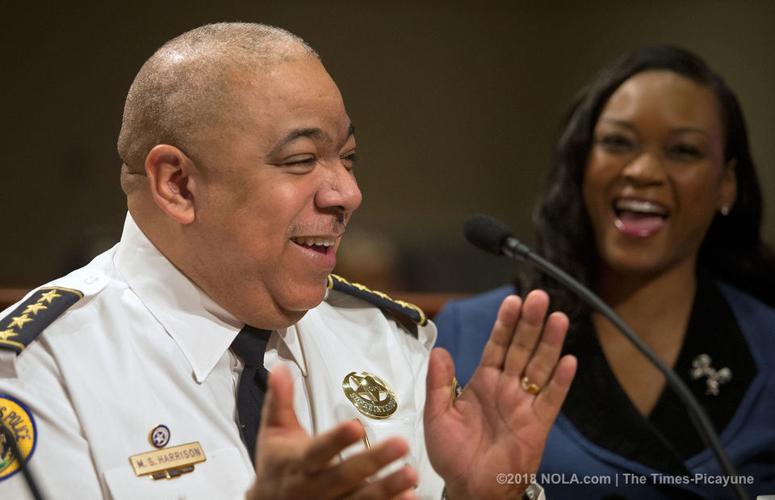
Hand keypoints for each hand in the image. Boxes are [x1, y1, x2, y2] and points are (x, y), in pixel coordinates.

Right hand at [247, 364, 418, 499]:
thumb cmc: (276, 465)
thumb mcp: (273, 432)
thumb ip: (280, 400)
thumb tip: (281, 368)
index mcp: (299, 463)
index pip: (318, 451)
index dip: (336, 440)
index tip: (357, 426)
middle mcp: (315, 487)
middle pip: (345, 475)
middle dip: (373, 461)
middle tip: (401, 445)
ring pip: (360, 499)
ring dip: (387, 488)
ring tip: (411, 473)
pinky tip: (409, 496)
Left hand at [424, 290, 576, 498]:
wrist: (469, 488)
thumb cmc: (452, 454)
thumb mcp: (438, 415)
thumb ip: (440, 382)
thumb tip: (440, 350)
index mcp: (483, 381)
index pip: (497, 345)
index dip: (505, 324)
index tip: (513, 301)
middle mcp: (507, 387)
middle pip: (522, 348)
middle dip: (531, 323)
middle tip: (539, 297)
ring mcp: (524, 404)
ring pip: (540, 367)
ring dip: (550, 343)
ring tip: (559, 318)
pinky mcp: (537, 424)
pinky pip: (552, 399)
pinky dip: (561, 381)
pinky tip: (569, 360)